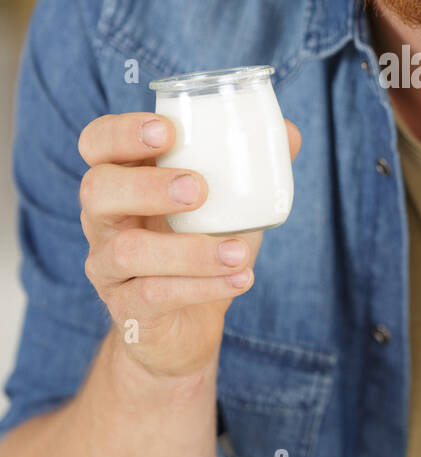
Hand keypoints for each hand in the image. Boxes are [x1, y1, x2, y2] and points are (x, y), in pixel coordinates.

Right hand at [78, 112, 302, 376]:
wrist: (186, 325)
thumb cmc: (201, 244)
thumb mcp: (224, 203)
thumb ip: (251, 167)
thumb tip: (288, 134)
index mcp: (122, 178)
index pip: (96, 142)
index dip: (122, 132)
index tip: (168, 130)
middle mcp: (102, 219)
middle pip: (96, 190)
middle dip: (147, 186)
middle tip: (199, 189)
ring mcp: (107, 266)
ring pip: (126, 251)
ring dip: (188, 249)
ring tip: (239, 251)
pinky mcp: (125, 309)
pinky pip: (153, 296)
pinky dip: (202, 286)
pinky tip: (241, 278)